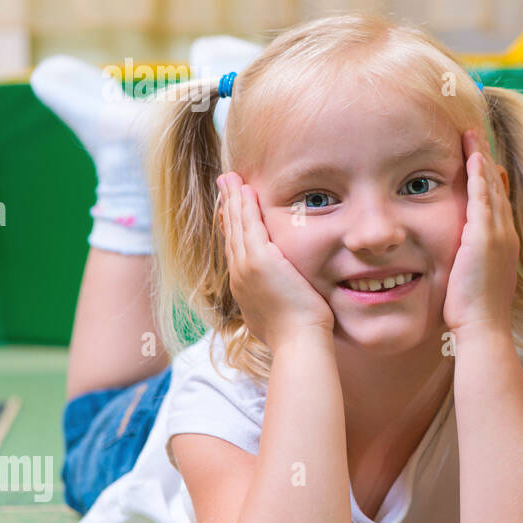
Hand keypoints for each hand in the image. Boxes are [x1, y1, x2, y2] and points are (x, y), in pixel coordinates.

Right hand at [216, 173, 333, 350]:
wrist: (299, 343)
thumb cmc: (298, 336)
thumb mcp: (280, 317)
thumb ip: (278, 303)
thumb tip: (285, 302)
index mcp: (245, 288)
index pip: (236, 250)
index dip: (233, 228)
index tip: (231, 211)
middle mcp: (240, 276)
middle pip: (231, 234)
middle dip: (228, 208)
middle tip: (224, 186)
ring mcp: (246, 268)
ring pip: (237, 226)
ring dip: (233, 200)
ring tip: (230, 179)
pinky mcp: (259, 261)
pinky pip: (250, 226)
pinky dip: (246, 207)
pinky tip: (245, 190)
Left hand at [443, 130, 519, 334]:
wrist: (485, 327)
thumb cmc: (475, 312)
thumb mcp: (474, 280)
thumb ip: (469, 262)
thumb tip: (459, 258)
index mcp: (505, 244)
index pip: (497, 203)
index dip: (488, 179)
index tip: (479, 159)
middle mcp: (507, 234)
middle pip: (497, 188)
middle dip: (486, 160)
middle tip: (476, 135)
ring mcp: (499, 234)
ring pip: (490, 187)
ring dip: (481, 159)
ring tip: (472, 135)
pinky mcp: (486, 237)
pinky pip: (482, 198)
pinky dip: (478, 175)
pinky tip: (472, 157)